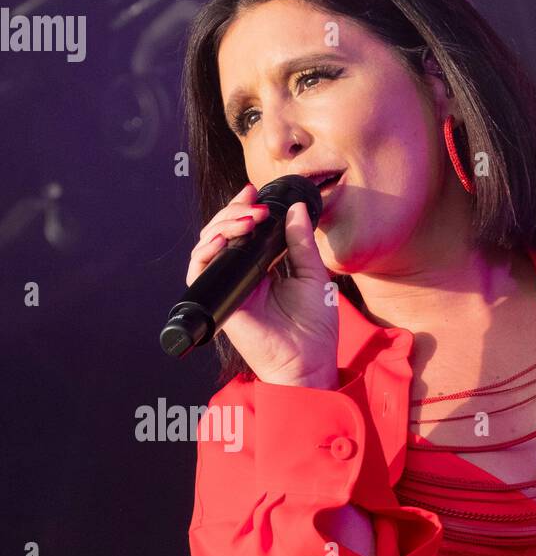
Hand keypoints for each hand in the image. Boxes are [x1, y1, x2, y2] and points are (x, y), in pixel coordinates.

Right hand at [185, 181, 339, 388]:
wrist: (309, 361)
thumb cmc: (314, 328)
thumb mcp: (313, 275)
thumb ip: (302, 242)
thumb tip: (297, 209)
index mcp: (261, 268)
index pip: (243, 231)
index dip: (242, 209)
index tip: (254, 193)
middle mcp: (241, 275)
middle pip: (222, 232)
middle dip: (233, 212)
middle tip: (255, 206)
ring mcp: (228, 287)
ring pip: (209, 245)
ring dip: (223, 224)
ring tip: (247, 219)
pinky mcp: (219, 301)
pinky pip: (200, 271)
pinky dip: (206, 251)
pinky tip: (222, 239)